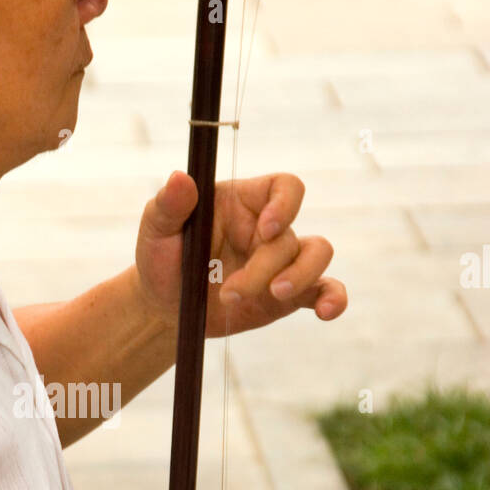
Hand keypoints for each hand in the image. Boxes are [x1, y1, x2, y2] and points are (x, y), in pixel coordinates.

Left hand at [135, 171, 347, 336]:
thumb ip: (169, 205)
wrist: (166, 307)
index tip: (264, 230)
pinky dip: (334, 298)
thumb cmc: (161, 259)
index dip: (285, 204)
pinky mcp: (288, 295)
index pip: (285, 187)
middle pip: (290, 237)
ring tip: (272, 296)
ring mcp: (282, 262)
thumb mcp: (156, 229)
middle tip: (231, 293)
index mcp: (244, 203)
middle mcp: (268, 229)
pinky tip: (327, 311)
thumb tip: (179, 178)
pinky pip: (323, 290)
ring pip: (317, 256)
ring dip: (300, 278)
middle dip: (265, 266)